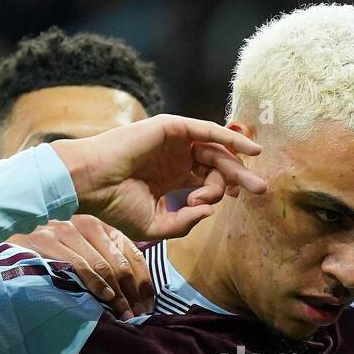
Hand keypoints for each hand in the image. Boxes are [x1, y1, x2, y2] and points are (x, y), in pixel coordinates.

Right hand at [8, 216, 152, 318]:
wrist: (7, 255)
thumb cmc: (47, 262)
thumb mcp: (81, 260)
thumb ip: (105, 267)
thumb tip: (136, 295)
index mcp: (97, 227)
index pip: (132, 252)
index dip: (144, 281)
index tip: (148, 304)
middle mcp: (83, 224)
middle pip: (120, 260)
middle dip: (132, 291)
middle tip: (137, 314)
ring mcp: (63, 231)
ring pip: (102, 263)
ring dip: (117, 293)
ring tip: (123, 313)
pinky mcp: (46, 242)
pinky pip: (78, 264)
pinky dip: (94, 283)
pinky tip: (104, 297)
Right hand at [52, 114, 266, 240]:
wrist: (92, 185)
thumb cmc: (115, 205)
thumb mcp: (155, 225)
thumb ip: (184, 223)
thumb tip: (211, 214)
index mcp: (170, 178)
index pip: (206, 182)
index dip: (215, 195)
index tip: (199, 208)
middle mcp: (175, 158)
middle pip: (217, 165)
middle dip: (240, 178)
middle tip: (261, 191)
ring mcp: (173, 142)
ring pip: (215, 149)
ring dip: (238, 163)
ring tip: (256, 180)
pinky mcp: (171, 128)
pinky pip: (206, 130)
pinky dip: (229, 138)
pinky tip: (249, 151)